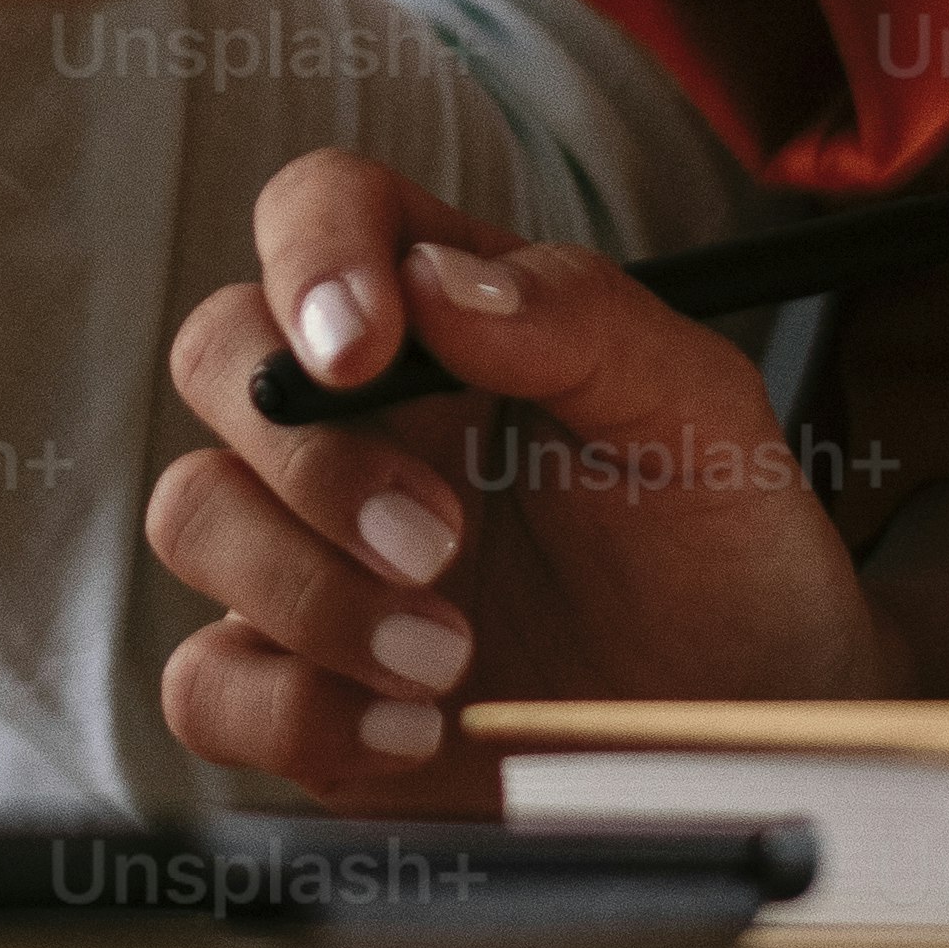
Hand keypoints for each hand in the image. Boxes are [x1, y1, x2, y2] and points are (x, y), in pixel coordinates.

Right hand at [147, 151, 898, 815]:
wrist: (756, 736)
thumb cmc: (724, 554)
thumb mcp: (700, 416)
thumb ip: (582, 321)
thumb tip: (436, 285)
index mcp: (444, 319)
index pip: (323, 210)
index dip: (311, 251)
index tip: (363, 344)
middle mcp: (357, 422)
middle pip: (219, 357)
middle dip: (312, 459)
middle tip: (439, 541)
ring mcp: (313, 555)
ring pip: (192, 516)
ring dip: (310, 592)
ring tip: (451, 659)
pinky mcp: (299, 691)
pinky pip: (206, 685)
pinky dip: (294, 711)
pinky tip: (414, 732)